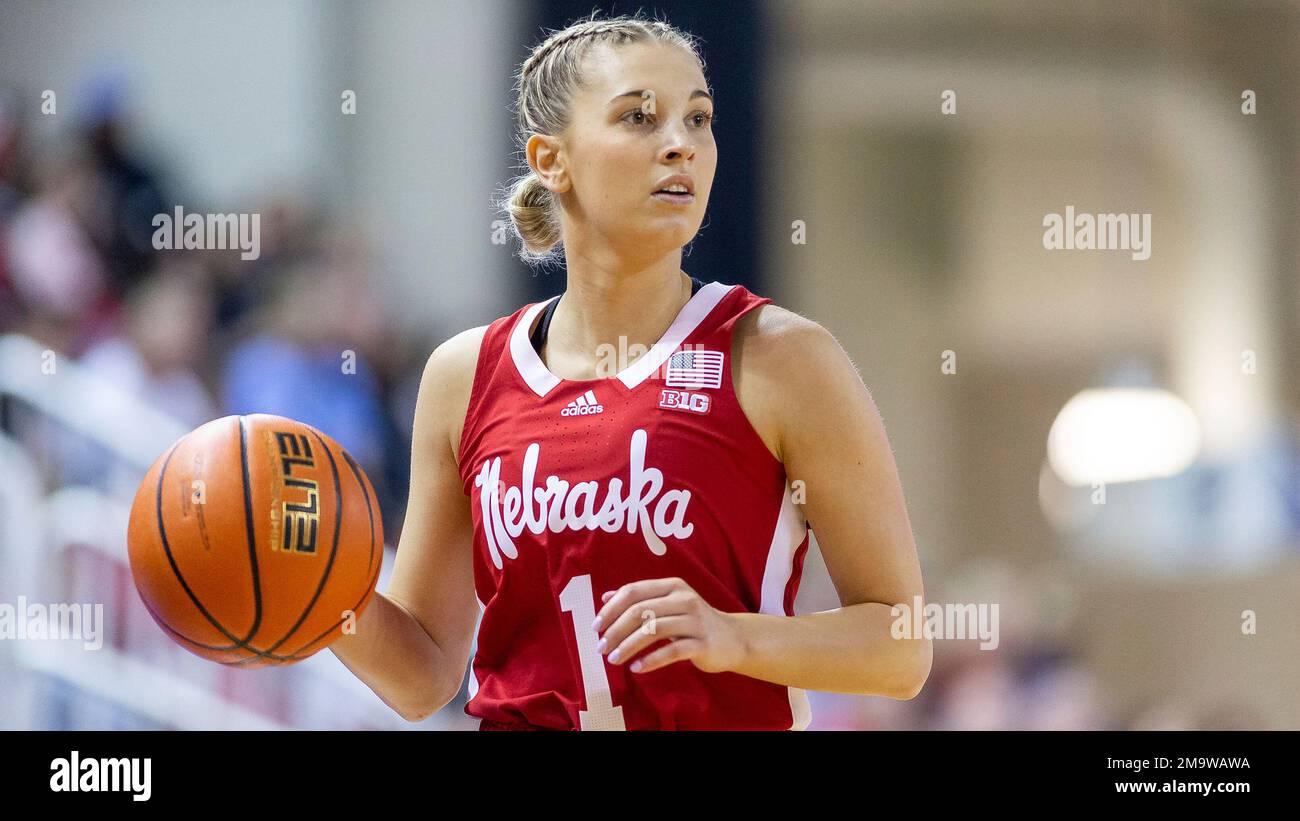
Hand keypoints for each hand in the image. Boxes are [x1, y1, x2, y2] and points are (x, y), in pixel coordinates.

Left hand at [592, 577, 746, 674]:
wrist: (733, 639)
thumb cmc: (694, 621)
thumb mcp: (669, 604)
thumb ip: (640, 599)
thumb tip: (606, 597)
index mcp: (672, 586)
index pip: (633, 592)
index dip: (611, 609)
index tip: (596, 626)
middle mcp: (684, 599)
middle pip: (640, 611)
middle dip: (615, 630)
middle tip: (601, 647)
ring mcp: (695, 620)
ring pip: (653, 630)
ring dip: (628, 646)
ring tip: (614, 659)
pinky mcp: (702, 643)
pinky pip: (671, 651)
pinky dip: (650, 660)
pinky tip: (636, 668)